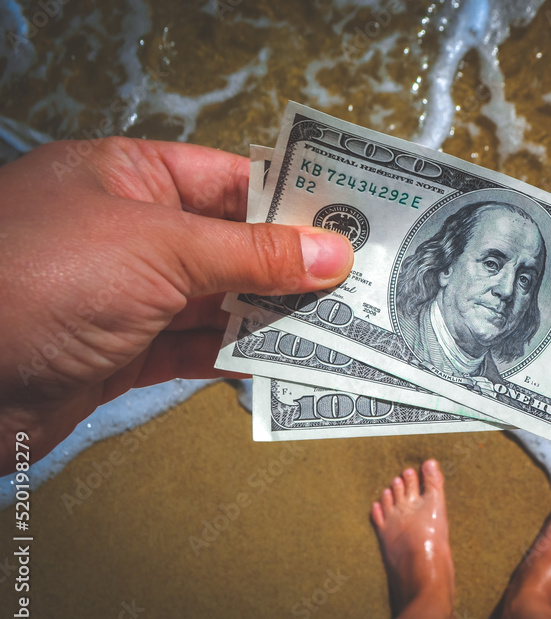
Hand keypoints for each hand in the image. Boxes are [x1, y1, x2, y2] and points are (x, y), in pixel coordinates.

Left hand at [0, 137, 353, 472]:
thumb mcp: (159, 249)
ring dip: (276, 318)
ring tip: (344, 328)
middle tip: (365, 284)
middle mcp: (133, 231)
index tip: (356, 221)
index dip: (295, 199)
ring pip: (221, 302)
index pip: (232, 179)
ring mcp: (129, 295)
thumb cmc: (39, 281)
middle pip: (234, 245)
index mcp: (132, 176)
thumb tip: (333, 253)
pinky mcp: (124, 353)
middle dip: (296, 266)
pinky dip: (240, 358)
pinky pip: (197, 350)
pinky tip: (288, 364)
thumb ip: (251, 254)